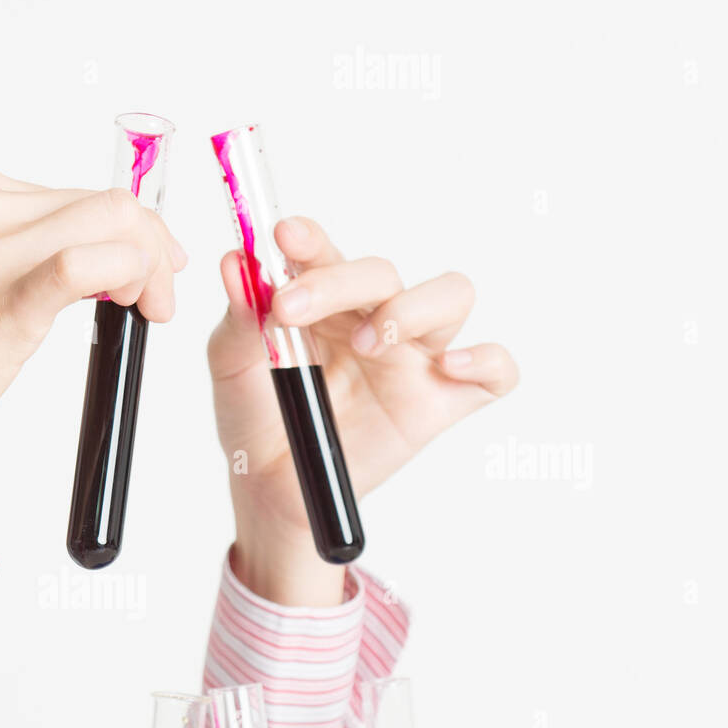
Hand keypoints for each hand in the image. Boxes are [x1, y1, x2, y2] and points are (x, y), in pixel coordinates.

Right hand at [0, 164, 186, 506]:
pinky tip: (134, 307)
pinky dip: (130, 278)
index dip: (133, 231)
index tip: (151, 266)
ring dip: (150, 266)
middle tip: (161, 297)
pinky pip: (90, 264)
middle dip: (152, 248)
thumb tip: (96, 253)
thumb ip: (24, 250)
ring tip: (149, 310)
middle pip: (107, 203)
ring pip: (113, 224)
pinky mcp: (7, 295)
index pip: (81, 193)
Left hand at [208, 216, 517, 603]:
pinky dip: (487, 360)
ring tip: (369, 343)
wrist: (271, 490)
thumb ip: (239, 319)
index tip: (283, 237)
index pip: (328, 253)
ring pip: (451, 297)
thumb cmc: (258, 420)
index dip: (311, 240)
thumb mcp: (232, 368)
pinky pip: (495, 372)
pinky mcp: (441, 402)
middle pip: (383, 273)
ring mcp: (413, 358)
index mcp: (324, 302)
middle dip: (338, 283)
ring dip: (411, 308)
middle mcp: (374, 318)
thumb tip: (235, 262)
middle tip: (290, 310)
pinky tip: (452, 366)